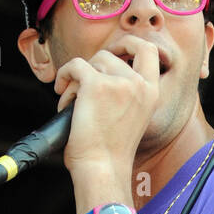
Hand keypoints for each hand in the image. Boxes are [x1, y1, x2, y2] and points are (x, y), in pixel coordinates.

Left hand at [55, 35, 159, 175]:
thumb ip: (126, 93)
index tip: (114, 51)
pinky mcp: (95, 84)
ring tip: (74, 103)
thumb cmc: (111, 152)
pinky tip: (62, 93)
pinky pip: (74, 66)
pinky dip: (64, 76)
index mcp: (152, 92)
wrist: (102, 169)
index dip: (129, 43)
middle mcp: (138, 84)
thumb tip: (102, 70)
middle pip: (111, 54)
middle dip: (94, 62)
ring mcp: (117, 82)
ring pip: (90, 61)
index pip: (148, 50)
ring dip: (77, 79)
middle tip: (83, 78)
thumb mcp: (132, 117)